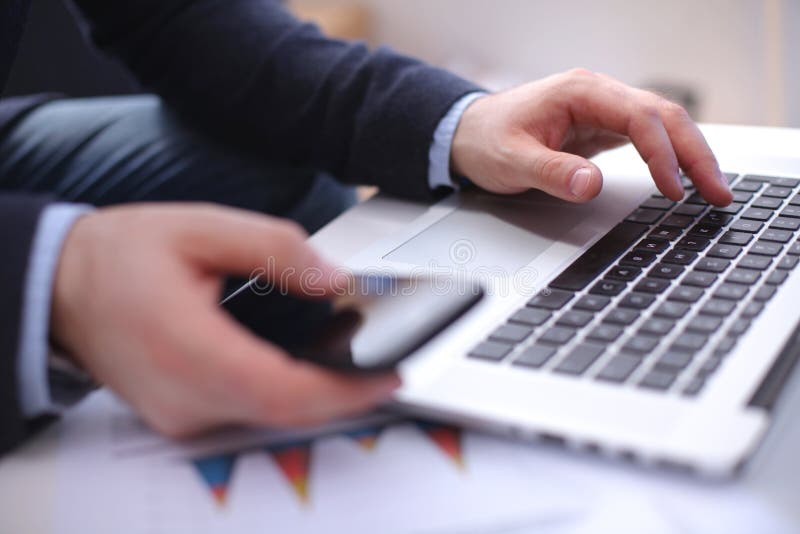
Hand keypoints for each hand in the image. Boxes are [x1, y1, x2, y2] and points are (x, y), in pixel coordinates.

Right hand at [50, 204, 399, 437]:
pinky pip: (246, 416)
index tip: (388, 376)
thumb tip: (332, 277)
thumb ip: (274, 248)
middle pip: (285, 413)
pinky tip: (308, 370)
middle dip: (343, 396)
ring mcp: (179, 414)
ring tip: (355, 365)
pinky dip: (285, 397)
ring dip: (317, 398)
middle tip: (383, 368)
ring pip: (269, 420)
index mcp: (188, 347)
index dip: (345, 391)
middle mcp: (183, 395)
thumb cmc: (121, 256)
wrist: (64, 287)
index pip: (284, 390)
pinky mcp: (181, 416)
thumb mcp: (201, 228)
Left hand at [451, 68, 731, 205]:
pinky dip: (669, 158)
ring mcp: (603, 110)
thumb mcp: (512, 160)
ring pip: (662, 125)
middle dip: (695, 154)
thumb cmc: (486, 139)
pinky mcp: (602, 127)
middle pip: (664, 116)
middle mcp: (598, 95)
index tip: (674, 188)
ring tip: (713, 191)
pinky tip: (683, 179)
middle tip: (719, 193)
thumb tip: (592, 184)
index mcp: (580, 92)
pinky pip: (647, 138)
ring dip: (690, 155)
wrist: (468, 133)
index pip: (639, 117)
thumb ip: (552, 172)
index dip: (662, 153)